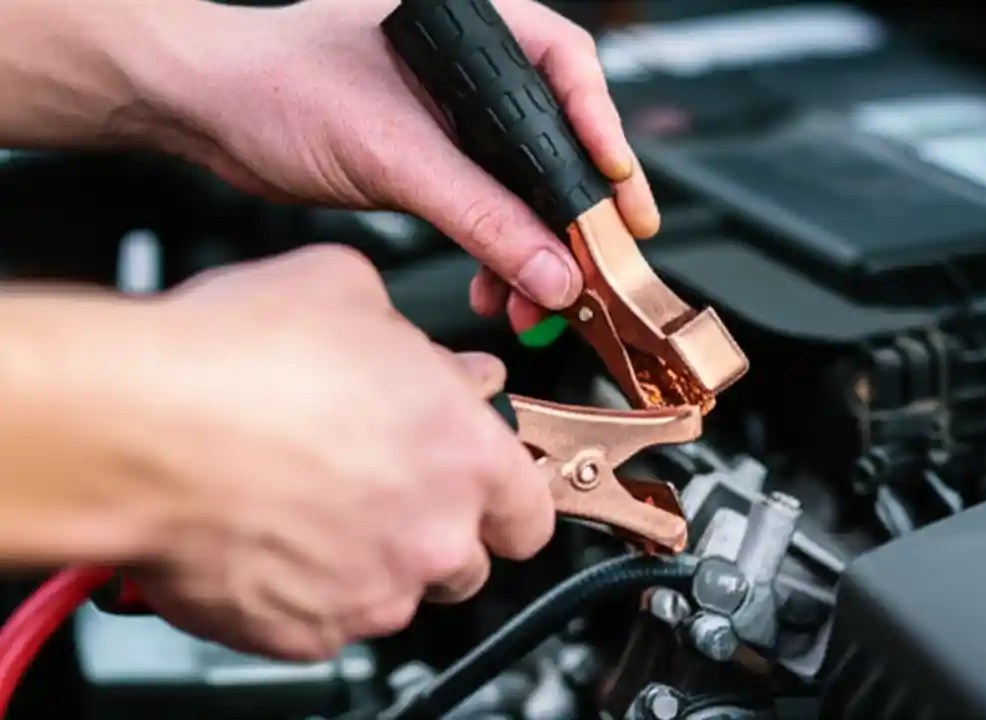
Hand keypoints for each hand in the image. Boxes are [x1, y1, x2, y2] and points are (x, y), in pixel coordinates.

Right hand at [126, 245, 553, 660]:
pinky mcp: (305, 634)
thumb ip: (418, 342)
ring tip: (311, 504)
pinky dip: (307, 592)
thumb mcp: (348, 293)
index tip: (485, 490)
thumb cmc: (233, 359)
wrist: (133, 428)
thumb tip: (442, 363)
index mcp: (467, 452)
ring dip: (373, 559)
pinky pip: (328, 622)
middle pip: (470, 559)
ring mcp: (372, 592)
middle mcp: (435, 533)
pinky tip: (270, 535)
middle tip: (381, 486)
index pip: (533, 509)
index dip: (507, 497)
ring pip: (398, 593)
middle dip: (436, 527)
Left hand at [140, 0, 658, 331]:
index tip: (620, 191)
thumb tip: (550, 268)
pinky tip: (498, 287)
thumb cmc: (277, 81)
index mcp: (475, 30)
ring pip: (524, 186)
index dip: (602, 133)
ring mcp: (454, 119)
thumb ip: (482, 217)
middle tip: (605, 258)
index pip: (569, 71)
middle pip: (558, 141)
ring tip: (543, 297)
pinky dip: (499, 253)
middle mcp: (473, 72)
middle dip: (578, 211)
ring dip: (538, 247)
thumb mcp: (394, 154)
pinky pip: (489, 210)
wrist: (208, 111)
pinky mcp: (433, 161)